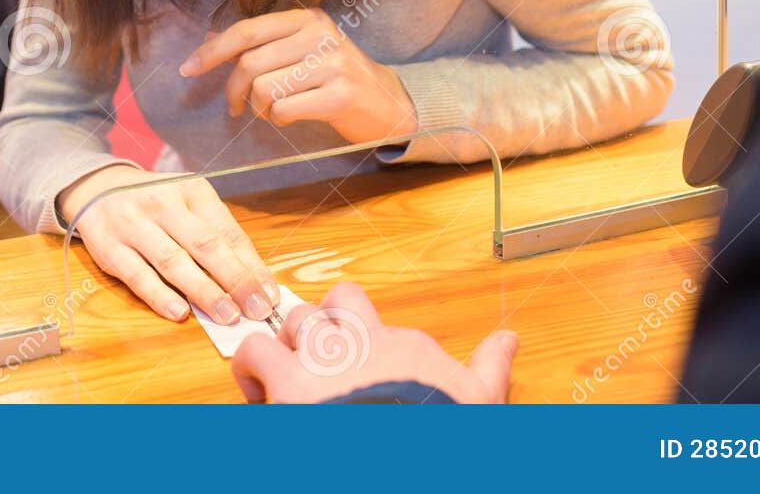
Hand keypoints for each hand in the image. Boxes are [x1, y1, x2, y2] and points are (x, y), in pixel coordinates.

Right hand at [57, 164, 279, 323]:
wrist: (98, 189)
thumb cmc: (157, 204)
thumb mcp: (189, 205)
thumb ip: (216, 236)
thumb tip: (253, 281)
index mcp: (192, 191)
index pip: (228, 231)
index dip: (252, 265)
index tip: (270, 295)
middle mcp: (163, 203)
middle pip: (205, 244)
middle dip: (236, 280)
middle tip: (257, 310)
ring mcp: (134, 224)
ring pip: (173, 261)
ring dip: (203, 291)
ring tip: (227, 315)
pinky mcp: (109, 248)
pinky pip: (137, 275)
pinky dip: (159, 296)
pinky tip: (179, 313)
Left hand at [179, 8, 417, 143]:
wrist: (388, 103)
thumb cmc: (335, 78)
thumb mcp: (299, 52)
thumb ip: (259, 46)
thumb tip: (209, 42)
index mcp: (306, 19)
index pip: (246, 31)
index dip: (212, 52)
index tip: (188, 69)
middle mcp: (319, 34)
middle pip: (250, 63)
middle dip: (235, 91)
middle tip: (238, 107)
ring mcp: (333, 62)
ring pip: (264, 88)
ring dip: (259, 108)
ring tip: (271, 112)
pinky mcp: (340, 93)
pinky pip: (284, 109)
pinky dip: (279, 119)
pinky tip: (292, 117)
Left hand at [232, 282, 517, 402]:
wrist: (414, 455)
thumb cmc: (445, 427)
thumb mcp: (480, 402)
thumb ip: (489, 368)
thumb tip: (509, 338)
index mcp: (408, 348)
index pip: (385, 328)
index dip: (372, 349)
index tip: (371, 378)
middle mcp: (366, 341)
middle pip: (340, 304)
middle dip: (328, 325)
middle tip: (323, 360)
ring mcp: (326, 357)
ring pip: (300, 319)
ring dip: (291, 342)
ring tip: (288, 373)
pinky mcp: (290, 381)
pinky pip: (256, 350)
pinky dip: (250, 365)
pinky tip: (256, 388)